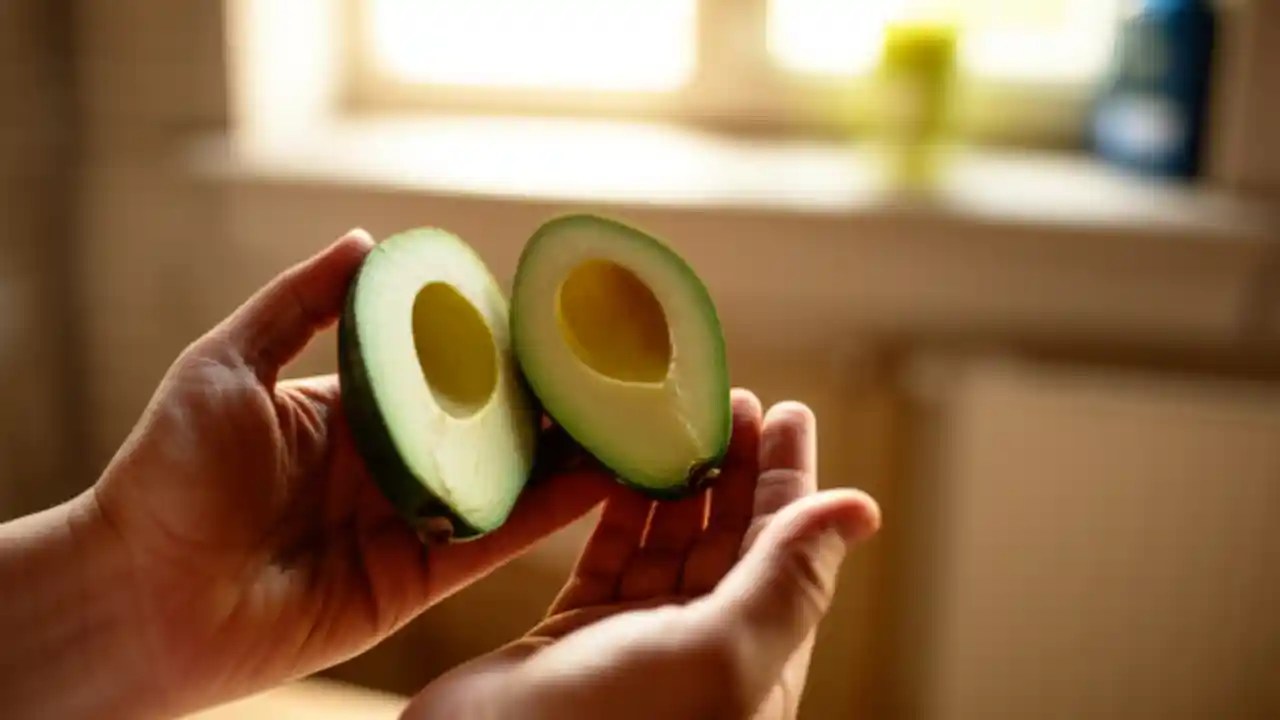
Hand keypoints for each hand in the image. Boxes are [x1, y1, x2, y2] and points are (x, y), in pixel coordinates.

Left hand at [75, 232, 610, 715]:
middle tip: (616, 367)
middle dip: (549, 398)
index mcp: (352, 409)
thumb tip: (367, 239)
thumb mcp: (225, 367)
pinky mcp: (421, 577)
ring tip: (631, 419)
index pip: (443, 366)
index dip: (497, 343)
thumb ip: (299, 305)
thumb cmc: (166, 474)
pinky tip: (600, 477)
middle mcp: (391, 462)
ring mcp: (411, 520)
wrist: (140, 597)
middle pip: (489, 423)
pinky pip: (496, 539)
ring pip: (507, 479)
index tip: (555, 316)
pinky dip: (551, 511)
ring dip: (568, 453)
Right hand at [406, 392, 881, 719]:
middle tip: (732, 397)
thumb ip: (788, 579)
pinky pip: (608, 557)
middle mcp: (703, 652)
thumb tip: (864, 507)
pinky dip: (619, 510)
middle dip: (738, 469)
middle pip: (732, 542)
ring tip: (681, 415)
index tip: (788, 413)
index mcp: (754, 664)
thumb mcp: (722, 655)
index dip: (791, 482)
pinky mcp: (575, 636)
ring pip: (670, 544)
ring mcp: (637, 643)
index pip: (787, 555)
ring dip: (680, 481)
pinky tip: (623, 463)